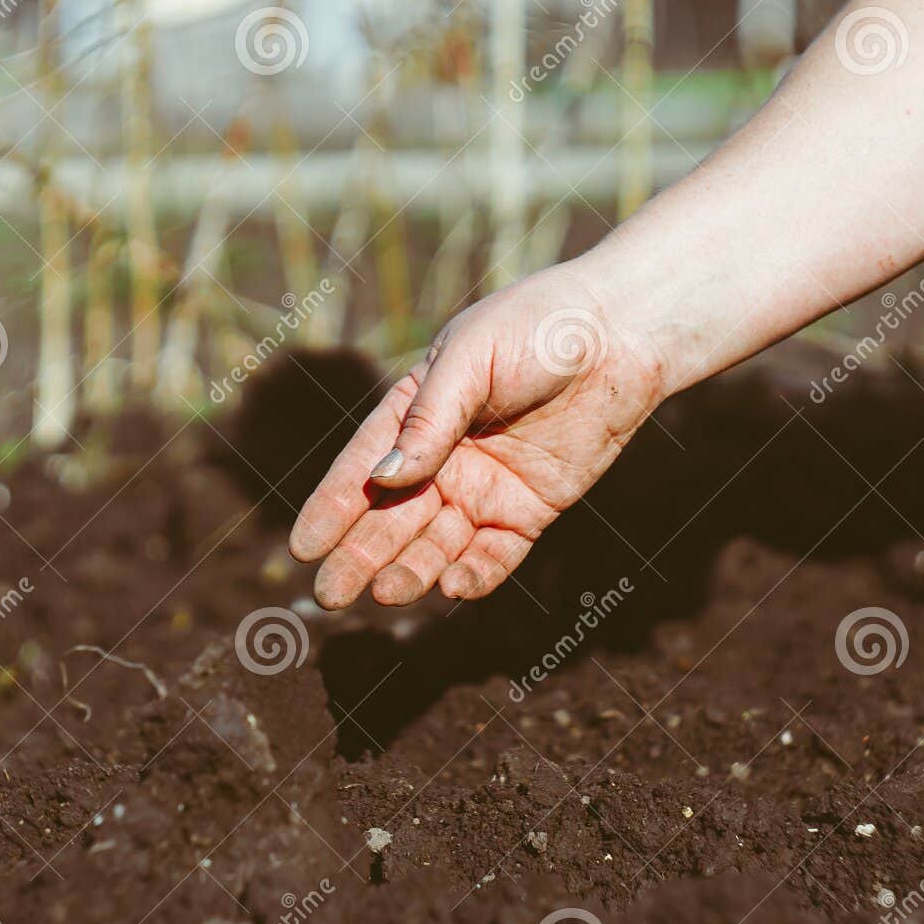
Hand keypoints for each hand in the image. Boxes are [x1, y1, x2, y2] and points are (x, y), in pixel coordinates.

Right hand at [289, 262, 667, 607]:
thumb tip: (384, 477)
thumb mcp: (473, 360)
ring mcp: (486, 487)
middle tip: (330, 594)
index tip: (302, 548)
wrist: (621, 335)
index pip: (362, 468)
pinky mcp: (530, 510)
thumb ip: (430, 420)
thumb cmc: (539, 329)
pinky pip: (495, 555)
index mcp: (415, 412)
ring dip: (411, 571)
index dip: (331, 509)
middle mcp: (444, 457)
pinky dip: (473, 576)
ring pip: (437, 544)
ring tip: (387, 595)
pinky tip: (451, 590)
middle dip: (360, 556)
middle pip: (392, 517)